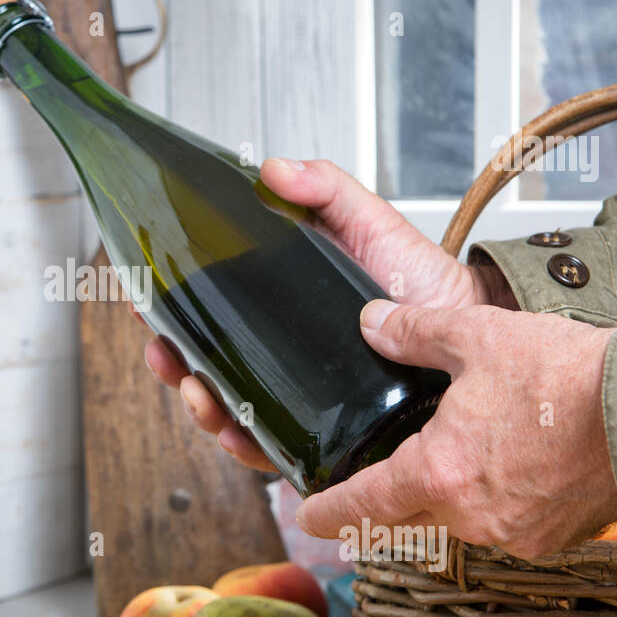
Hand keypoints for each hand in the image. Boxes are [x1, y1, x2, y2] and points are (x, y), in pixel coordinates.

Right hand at [144, 157, 514, 468]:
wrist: (472, 335)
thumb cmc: (423, 282)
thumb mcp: (368, 222)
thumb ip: (323, 189)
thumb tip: (271, 168)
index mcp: (279, 304)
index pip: (207, 306)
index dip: (169, 304)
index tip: (145, 296)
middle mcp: (279, 353)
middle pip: (203, 360)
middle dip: (172, 360)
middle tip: (165, 351)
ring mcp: (296, 397)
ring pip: (226, 407)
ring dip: (198, 403)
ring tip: (198, 389)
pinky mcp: (321, 436)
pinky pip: (270, 448)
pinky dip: (243, 443)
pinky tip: (235, 430)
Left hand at [296, 299, 616, 558]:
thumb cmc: (566, 377)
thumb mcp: (475, 336)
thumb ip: (413, 331)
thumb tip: (372, 323)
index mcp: (438, 472)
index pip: (363, 504)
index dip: (327, 511)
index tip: (306, 516)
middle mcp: (469, 515)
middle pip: (406, 515)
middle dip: (385, 501)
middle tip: (368, 487)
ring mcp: (511, 533)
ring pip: (457, 519)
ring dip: (448, 493)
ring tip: (456, 454)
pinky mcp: (550, 539)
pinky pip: (503, 524)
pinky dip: (495, 499)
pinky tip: (507, 466)